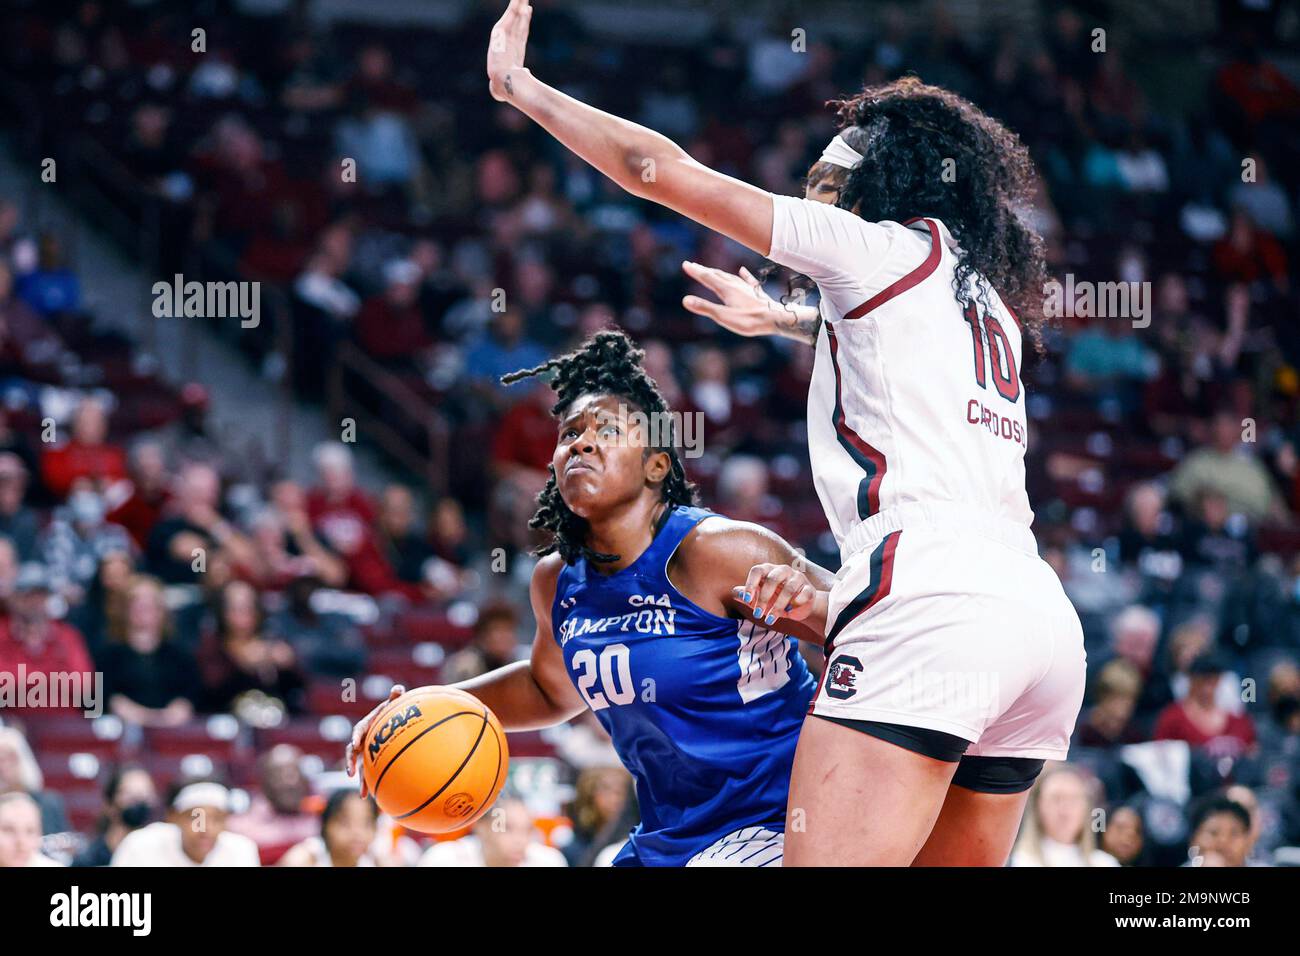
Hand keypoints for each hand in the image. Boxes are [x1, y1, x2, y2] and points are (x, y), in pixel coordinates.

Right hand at [345, 684, 404, 797]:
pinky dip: (370, 784)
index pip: (358, 730)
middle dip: (350, 763)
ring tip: (363, 794)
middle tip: (350, 773)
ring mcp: (367, 752)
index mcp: (367, 725)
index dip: (356, 736)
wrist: (396, 721)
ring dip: (360, 781)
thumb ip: (395, 697)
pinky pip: (369, 773)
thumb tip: (398, 689)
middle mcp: (363, 740)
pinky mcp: (372, 761)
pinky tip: (373, 797)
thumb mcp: (395, 704)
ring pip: (360, 767)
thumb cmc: (395, 711)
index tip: (355, 743)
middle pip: (352, 752)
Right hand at [487, 0, 532, 101]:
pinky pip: (511, 14)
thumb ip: (522, 75)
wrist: (503, 79)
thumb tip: (526, 72)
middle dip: (521, 10)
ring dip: (518, 3)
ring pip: (514, 15)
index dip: (524, 22)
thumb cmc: (510, 84)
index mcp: (513, 51)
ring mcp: (504, 34)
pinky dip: (515, 5)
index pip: (520, 32)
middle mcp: (507, 41)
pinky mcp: (501, 29)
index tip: (528, 11)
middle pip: (517, 21)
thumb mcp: (518, 78)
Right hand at [682, 261, 820, 342]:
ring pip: (729, 276)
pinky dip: (742, 274)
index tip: (685, 264)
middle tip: (693, 265)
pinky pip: (747, 279)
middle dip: (704, 270)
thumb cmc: (749, 320)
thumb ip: (705, 308)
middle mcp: (736, 285)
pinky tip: (742, 270)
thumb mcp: (724, 317)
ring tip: (711, 270)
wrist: (776, 318)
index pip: (707, 278)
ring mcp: (747, 287)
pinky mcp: (757, 292)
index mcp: (726, 290)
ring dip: (718, 273)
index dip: (695, 272)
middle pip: (717, 275)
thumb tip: (685, 300)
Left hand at [733, 563, 817, 624]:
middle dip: (763, 598)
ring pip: (789, 588)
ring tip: (770, 619)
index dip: (751, 584)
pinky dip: (796, 605)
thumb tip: (735, 593)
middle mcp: (783, 570)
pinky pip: (804, 594)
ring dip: (778, 606)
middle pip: (772, 579)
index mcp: (769, 570)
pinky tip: (789, 613)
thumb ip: (748, 596)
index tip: (747, 600)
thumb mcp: (760, 599)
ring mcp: (798, 578)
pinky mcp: (809, 589)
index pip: (758, 570)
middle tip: (757, 614)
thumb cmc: (776, 600)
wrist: (799, 608)